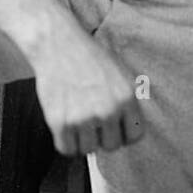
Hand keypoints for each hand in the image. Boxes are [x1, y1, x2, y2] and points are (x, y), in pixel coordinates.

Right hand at [33, 25, 143, 156]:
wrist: (58, 43)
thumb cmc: (88, 57)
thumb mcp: (120, 74)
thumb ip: (126, 103)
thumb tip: (128, 130)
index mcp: (127, 98)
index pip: (134, 136)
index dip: (123, 133)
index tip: (114, 127)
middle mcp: (108, 110)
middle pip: (111, 146)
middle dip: (102, 136)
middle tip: (91, 120)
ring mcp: (84, 118)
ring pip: (88, 149)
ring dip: (82, 139)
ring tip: (76, 119)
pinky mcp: (60, 122)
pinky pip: (67, 149)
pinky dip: (65, 141)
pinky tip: (65, 125)